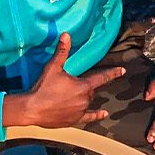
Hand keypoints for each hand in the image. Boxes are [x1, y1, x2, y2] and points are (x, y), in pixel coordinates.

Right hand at [9, 33, 125, 128]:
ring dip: (84, 98)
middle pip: (91, 90)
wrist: (31, 109)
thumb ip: (62, 51)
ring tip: (70, 97)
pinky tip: (104, 114)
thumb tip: (66, 34)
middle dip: (85, 87)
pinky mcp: (75, 120)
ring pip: (88, 102)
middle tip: (69, 86)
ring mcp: (81, 110)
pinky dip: (97, 116)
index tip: (122, 70)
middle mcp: (85, 99)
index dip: (113, 73)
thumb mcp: (53, 67)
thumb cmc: (43, 87)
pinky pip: (89, 117)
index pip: (102, 77)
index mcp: (84, 86)